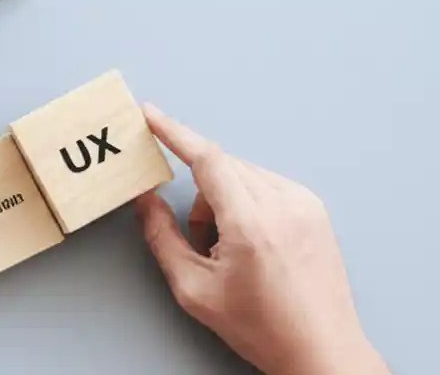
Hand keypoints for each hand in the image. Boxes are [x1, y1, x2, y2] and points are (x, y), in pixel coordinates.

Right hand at [135, 105, 388, 374]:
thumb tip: (145, 200)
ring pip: (243, 175)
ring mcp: (304, 205)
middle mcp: (283, 206)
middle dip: (200, 195)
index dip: (173, 132)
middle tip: (202, 241)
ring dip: (223, 199)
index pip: (207, 158)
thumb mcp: (194, 289)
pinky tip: (255, 243)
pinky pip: (266, 184)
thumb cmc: (262, 327)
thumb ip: (162, 237)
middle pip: (221, 168)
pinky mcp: (315, 210)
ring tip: (232, 249)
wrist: (321, 351)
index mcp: (251, 224)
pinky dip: (248, 203)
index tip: (150, 114)